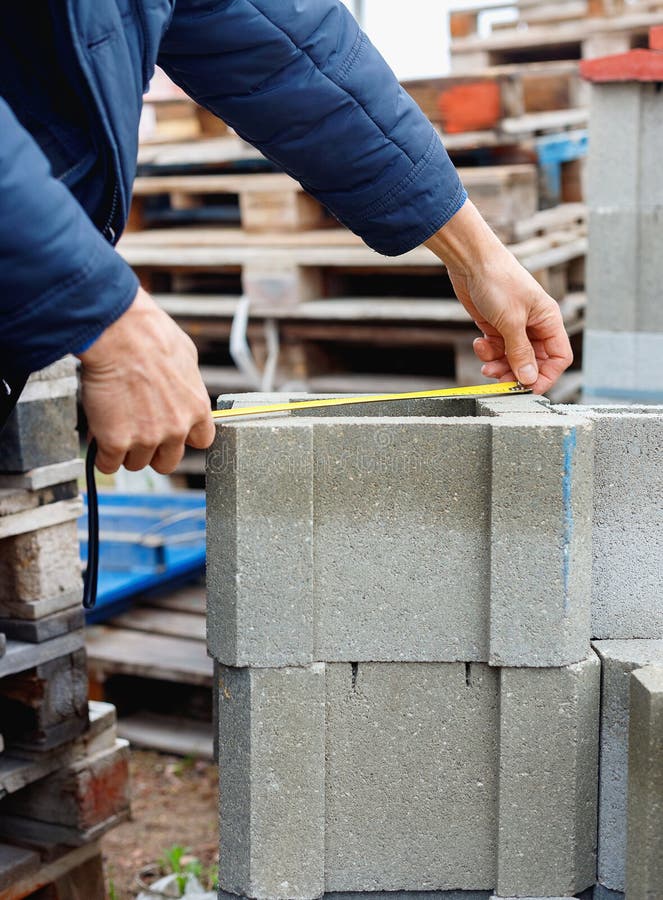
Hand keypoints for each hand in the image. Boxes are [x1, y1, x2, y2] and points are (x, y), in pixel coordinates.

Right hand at [77, 287, 214, 473]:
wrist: (118, 332)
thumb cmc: (149, 334)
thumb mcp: (185, 356)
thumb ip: (187, 384)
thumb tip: (183, 389)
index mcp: (197, 408)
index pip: (202, 441)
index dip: (183, 438)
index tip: (170, 431)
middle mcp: (176, 428)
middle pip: (168, 461)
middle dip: (153, 451)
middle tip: (137, 433)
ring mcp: (147, 437)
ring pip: (136, 463)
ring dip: (124, 450)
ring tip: (114, 426)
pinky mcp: (117, 441)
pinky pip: (109, 463)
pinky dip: (101, 454)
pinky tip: (98, 436)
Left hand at [425, 200, 572, 393]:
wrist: (471, 260)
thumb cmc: (498, 280)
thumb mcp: (511, 321)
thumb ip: (520, 352)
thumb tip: (529, 378)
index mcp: (548, 320)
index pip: (559, 357)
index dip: (546, 376)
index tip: (528, 388)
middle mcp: (534, 325)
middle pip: (533, 362)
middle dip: (516, 373)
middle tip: (500, 380)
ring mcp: (514, 326)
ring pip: (512, 358)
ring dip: (499, 365)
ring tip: (486, 364)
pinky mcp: (496, 326)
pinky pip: (496, 349)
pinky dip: (488, 352)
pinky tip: (479, 343)